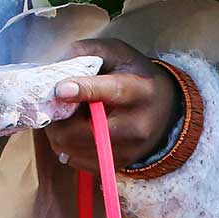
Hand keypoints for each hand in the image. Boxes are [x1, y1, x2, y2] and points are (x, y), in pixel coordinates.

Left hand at [44, 39, 179, 172]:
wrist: (165, 109)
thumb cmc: (134, 75)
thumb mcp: (116, 53)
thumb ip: (87, 52)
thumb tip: (57, 66)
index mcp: (138, 90)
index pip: (113, 92)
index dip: (84, 91)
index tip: (60, 90)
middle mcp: (136, 125)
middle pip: (86, 130)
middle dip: (60, 117)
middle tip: (53, 105)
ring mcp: (128, 150)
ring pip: (75, 148)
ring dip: (59, 132)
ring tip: (65, 116)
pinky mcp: (118, 165)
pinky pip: (77, 161)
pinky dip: (67, 146)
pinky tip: (75, 131)